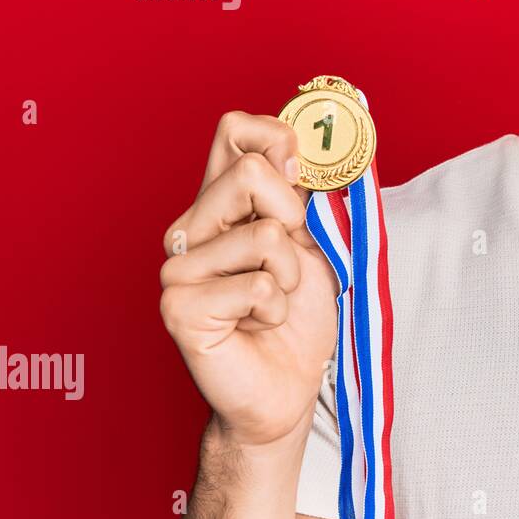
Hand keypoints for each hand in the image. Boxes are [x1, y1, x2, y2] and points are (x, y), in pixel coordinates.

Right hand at [160, 111, 338, 448]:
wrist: (287, 389)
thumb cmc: (299, 318)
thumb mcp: (319, 243)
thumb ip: (316, 194)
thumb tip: (340, 147)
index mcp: (220, 203)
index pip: (235, 129)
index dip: (279, 142)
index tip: (300, 183)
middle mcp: (191, 227)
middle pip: (250, 172)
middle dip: (294, 220)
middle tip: (286, 264)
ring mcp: (178, 267)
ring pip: (265, 234)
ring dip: (290, 276)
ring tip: (272, 302)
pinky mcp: (179, 307)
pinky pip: (258, 285)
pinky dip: (276, 308)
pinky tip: (257, 325)